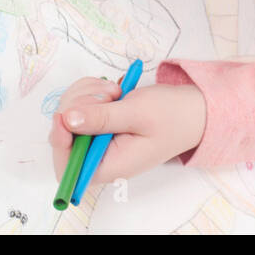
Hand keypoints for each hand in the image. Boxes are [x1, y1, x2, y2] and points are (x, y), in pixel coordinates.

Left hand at [50, 79, 206, 185]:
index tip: (65, 115)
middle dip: (78, 107)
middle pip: (65, 134)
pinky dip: (90, 89)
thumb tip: (68, 120)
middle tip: (106, 93)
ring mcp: (100, 136)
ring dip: (86, 94)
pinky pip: (82, 103)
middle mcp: (101, 154)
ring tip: (113, 90)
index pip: (68, 166)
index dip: (59, 142)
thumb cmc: (173, 116)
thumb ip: (102, 118)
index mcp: (111, 165)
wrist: (194, 108)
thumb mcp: (137, 113)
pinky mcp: (102, 120)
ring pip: (71, 114)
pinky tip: (111, 88)